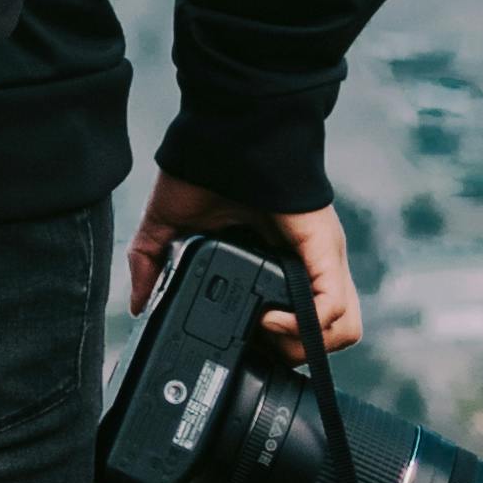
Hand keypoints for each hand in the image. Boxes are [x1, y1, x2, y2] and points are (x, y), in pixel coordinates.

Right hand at [127, 168, 360, 360]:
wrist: (228, 128)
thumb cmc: (205, 166)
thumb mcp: (171, 226)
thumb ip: (153, 264)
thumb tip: (140, 304)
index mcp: (276, 260)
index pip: (295, 319)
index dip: (272, 344)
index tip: (239, 348)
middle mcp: (305, 264)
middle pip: (325, 334)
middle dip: (288, 353)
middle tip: (253, 347)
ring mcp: (320, 260)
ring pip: (342, 329)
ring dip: (303, 347)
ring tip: (266, 336)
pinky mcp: (324, 251)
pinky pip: (336, 309)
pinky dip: (307, 328)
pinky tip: (271, 320)